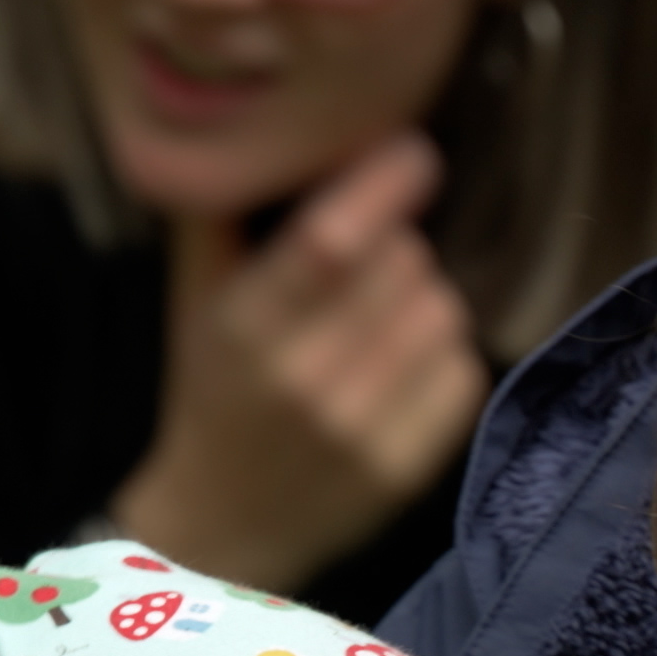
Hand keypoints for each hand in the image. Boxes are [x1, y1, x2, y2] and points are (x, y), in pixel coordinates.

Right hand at [112, 133, 492, 591]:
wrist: (220, 525)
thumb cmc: (211, 394)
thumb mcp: (193, 303)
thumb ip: (221, 218)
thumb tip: (269, 130)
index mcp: (243, 329)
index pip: (329, 242)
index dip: (381, 185)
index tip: (412, 150)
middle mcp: (303, 380)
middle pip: (402, 264)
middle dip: (397, 245)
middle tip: (374, 260)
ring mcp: (360, 430)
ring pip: (440, 311)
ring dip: (424, 296)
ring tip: (386, 315)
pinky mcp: (405, 468)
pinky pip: (463, 372)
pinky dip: (445, 354)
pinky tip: (406, 363)